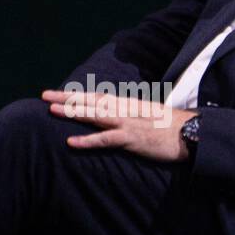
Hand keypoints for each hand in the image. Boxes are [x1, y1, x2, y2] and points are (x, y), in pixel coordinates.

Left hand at [39, 89, 196, 161]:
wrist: (191, 134)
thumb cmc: (169, 127)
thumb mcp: (145, 116)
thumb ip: (128, 115)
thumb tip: (113, 116)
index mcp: (126, 104)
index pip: (95, 97)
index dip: (75, 95)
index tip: (56, 93)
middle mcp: (123, 110)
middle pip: (90, 102)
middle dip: (66, 99)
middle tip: (44, 96)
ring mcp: (127, 123)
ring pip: (94, 116)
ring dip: (72, 113)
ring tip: (52, 111)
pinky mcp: (131, 139)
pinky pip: (105, 140)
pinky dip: (88, 140)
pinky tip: (71, 142)